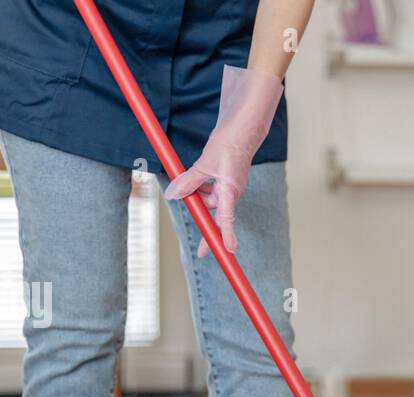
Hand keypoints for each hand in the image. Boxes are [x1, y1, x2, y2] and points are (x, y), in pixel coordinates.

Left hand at [164, 66, 282, 255]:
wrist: (241, 127)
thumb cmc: (229, 143)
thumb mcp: (204, 163)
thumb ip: (188, 181)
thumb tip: (173, 195)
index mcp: (230, 190)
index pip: (227, 219)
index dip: (226, 236)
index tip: (227, 251)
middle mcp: (231, 193)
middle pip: (212, 211)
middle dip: (199, 212)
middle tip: (191, 223)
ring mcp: (228, 187)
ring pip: (207, 199)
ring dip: (196, 193)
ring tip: (189, 177)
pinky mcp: (224, 180)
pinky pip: (208, 189)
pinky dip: (199, 184)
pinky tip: (196, 173)